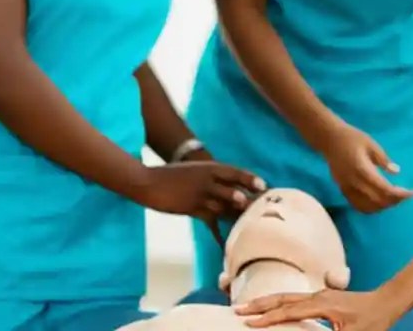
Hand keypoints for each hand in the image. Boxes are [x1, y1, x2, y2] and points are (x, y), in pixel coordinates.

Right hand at [137, 161, 264, 224]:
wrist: (148, 182)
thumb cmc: (169, 176)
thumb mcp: (193, 171)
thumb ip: (209, 177)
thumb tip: (224, 188)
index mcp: (209, 167)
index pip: (235, 172)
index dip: (250, 179)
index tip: (263, 185)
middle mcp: (208, 179)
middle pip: (235, 189)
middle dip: (249, 199)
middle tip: (264, 208)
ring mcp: (201, 194)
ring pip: (226, 206)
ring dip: (238, 215)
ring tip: (252, 225)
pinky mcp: (193, 208)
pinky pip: (211, 222)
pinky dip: (218, 235)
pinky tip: (224, 245)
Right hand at [236, 289, 399, 330]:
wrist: (387, 302)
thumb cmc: (374, 320)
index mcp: (323, 304)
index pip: (289, 311)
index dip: (269, 318)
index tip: (249, 322)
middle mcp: (318, 296)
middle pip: (282, 298)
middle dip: (259, 304)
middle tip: (238, 310)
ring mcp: (320, 296)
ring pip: (287, 297)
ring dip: (267, 302)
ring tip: (249, 307)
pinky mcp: (323, 299)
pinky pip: (295, 300)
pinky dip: (280, 303)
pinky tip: (274, 309)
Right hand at [319, 123, 412, 212]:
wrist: (329, 139)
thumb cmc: (352, 138)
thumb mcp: (371, 144)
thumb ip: (383, 159)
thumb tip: (396, 172)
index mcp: (363, 171)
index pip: (385, 189)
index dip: (400, 194)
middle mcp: (355, 183)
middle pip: (378, 201)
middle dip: (395, 201)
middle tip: (406, 194)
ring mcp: (347, 188)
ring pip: (368, 207)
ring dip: (384, 206)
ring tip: (395, 198)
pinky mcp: (343, 190)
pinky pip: (357, 205)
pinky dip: (371, 208)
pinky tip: (379, 202)